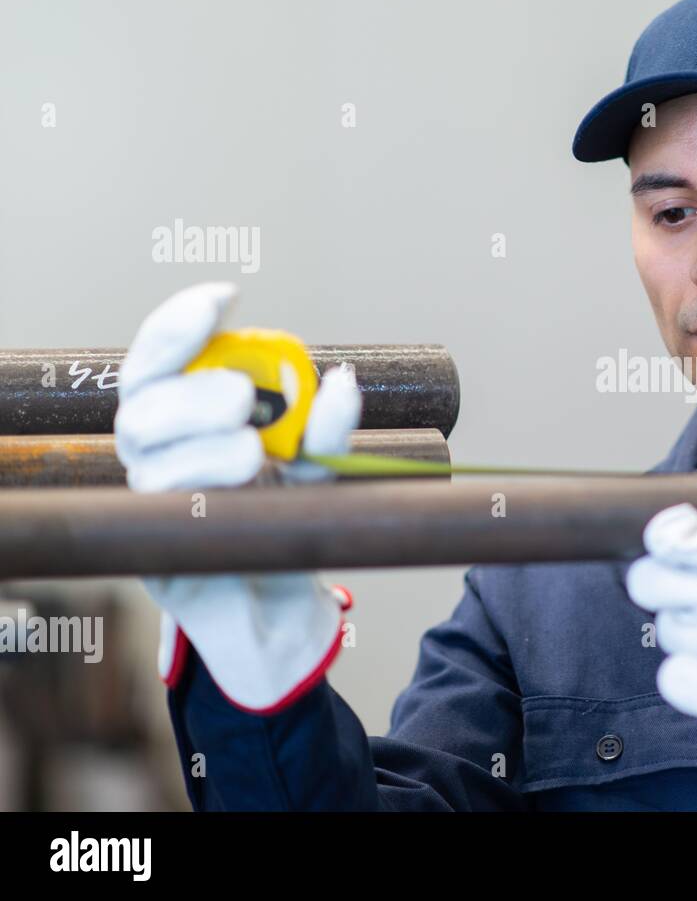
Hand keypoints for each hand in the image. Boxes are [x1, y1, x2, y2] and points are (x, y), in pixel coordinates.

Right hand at [114, 282, 361, 711]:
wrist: (289, 614)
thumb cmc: (289, 526)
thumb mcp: (319, 470)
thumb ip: (325, 430)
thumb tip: (340, 381)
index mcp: (184, 425)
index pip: (159, 363)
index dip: (178, 325)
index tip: (225, 296)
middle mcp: (159, 459)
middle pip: (142, 407)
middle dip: (189, 393)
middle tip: (243, 395)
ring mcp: (155, 509)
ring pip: (150, 464)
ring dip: (200, 449)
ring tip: (254, 453)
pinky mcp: (163, 559)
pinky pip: (166, 522)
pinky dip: (202, 500)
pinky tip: (240, 493)